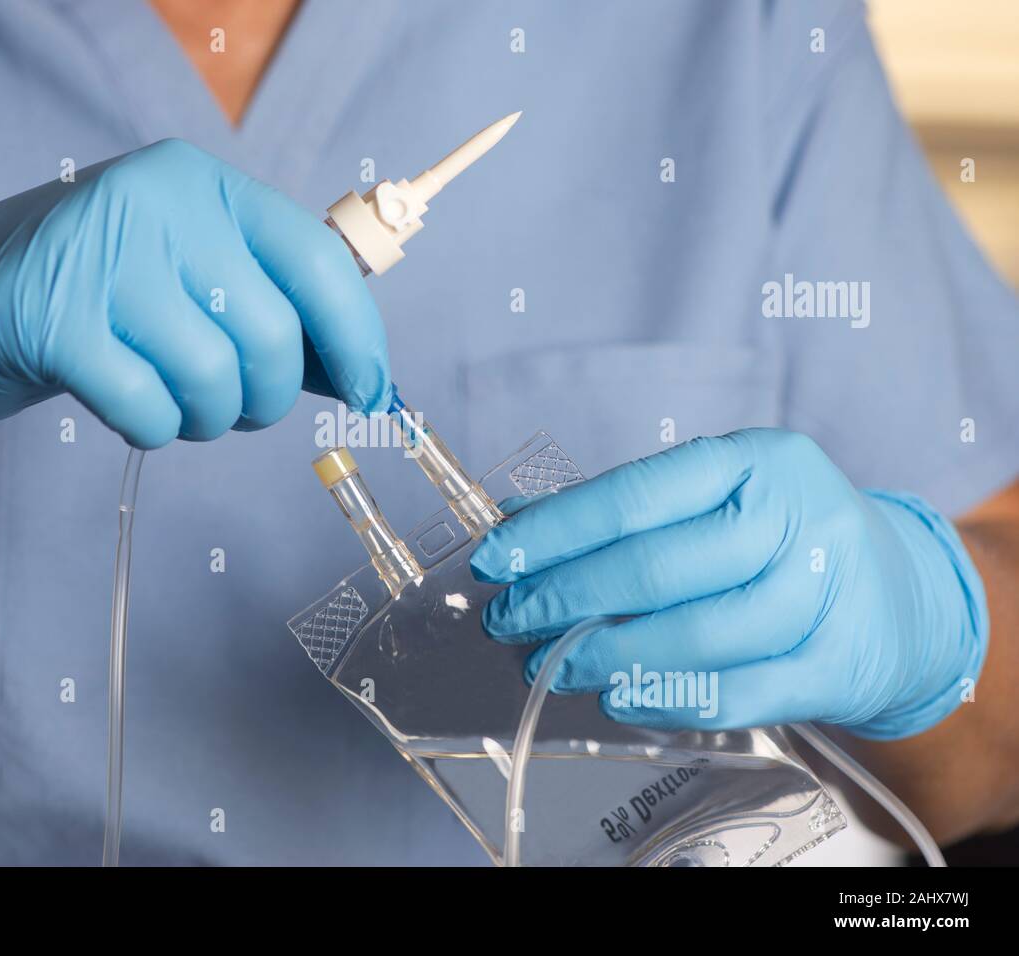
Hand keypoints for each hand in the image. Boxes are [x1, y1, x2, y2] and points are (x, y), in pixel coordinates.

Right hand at [0, 139, 389, 477]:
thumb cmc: (89, 297)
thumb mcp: (184, 276)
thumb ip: (268, 308)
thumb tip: (363, 374)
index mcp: (202, 184)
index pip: (317, 261)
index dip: (358, 338)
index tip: (374, 393)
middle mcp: (155, 200)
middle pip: (271, 335)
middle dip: (266, 399)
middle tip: (235, 407)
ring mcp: (98, 254)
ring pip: (214, 379)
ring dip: (206, 420)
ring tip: (175, 405)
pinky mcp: (50, 318)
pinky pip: (149, 410)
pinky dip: (151, 431)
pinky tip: (126, 408)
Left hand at [470, 429, 986, 737]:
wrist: (902, 595)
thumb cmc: (781, 538)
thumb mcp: (716, 499)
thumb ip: (624, 513)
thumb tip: (515, 527)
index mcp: (754, 460)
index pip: (631, 496)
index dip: (553, 533)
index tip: (494, 561)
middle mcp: (796, 517)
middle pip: (656, 569)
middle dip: (564, 601)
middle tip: (510, 624)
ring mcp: (825, 591)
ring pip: (695, 635)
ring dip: (606, 658)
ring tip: (553, 665)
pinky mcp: (839, 663)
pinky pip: (737, 692)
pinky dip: (666, 699)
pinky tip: (618, 697)